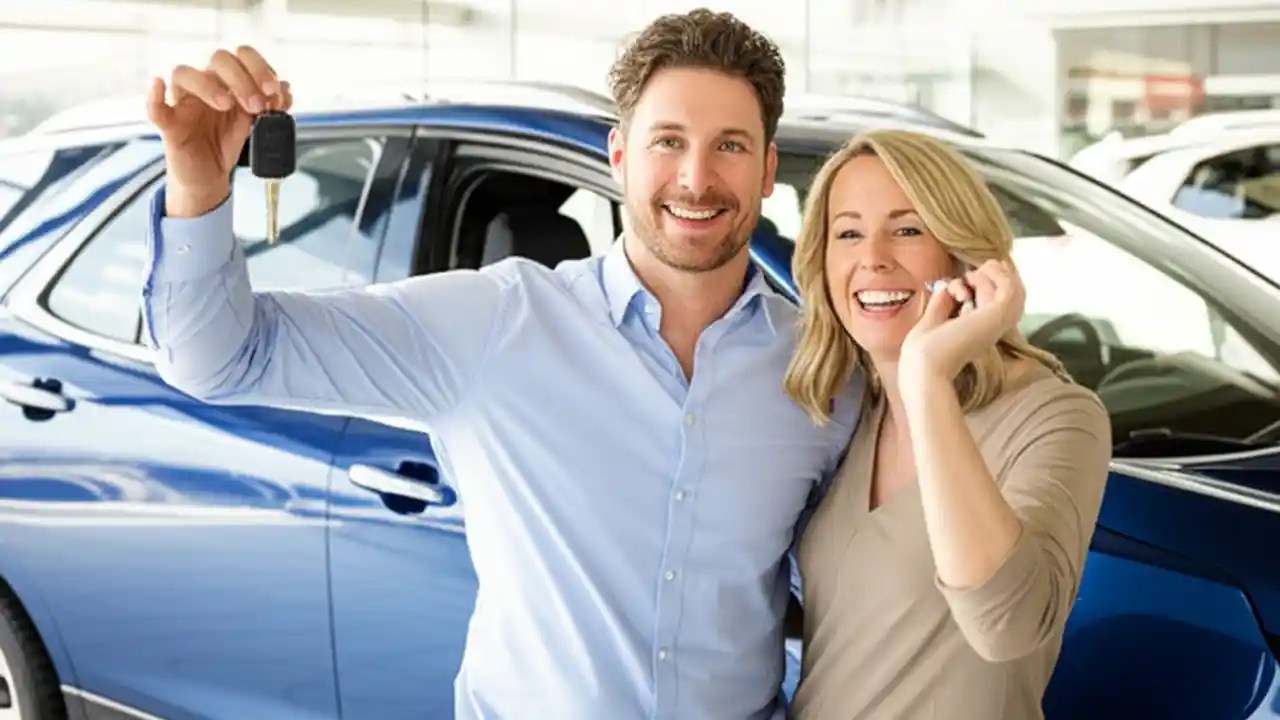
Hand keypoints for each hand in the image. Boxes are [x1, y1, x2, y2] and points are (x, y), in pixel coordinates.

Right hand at [145, 46, 292, 216]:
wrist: (209, 177)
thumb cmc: (225, 144)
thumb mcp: (254, 125)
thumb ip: (270, 107)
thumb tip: (286, 88)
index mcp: (227, 81)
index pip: (241, 57)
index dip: (259, 68)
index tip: (274, 90)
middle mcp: (204, 85)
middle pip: (218, 59)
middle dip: (243, 78)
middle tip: (257, 105)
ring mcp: (184, 103)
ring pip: (184, 74)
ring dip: (209, 85)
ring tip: (228, 106)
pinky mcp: (169, 125)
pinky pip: (155, 107)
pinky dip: (154, 96)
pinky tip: (158, 85)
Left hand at [899, 259, 1025, 383]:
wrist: (924, 366)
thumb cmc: (922, 352)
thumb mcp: (933, 321)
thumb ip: (942, 304)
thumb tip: (947, 287)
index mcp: (981, 331)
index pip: (1002, 304)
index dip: (995, 284)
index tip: (977, 273)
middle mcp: (994, 328)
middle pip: (1015, 296)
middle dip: (999, 276)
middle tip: (978, 271)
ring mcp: (997, 322)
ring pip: (1014, 289)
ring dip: (994, 274)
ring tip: (972, 274)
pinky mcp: (996, 316)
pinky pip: (1008, 288)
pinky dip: (992, 276)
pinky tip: (971, 277)